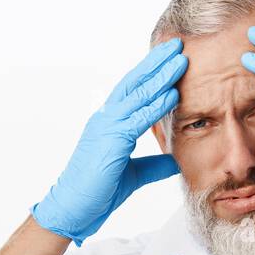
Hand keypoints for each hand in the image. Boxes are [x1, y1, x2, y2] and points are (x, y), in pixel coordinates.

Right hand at [32, 38, 187, 245]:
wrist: (74, 209)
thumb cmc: (97, 192)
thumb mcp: (133, 175)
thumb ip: (153, 166)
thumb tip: (174, 162)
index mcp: (109, 123)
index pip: (132, 91)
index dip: (151, 73)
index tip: (170, 58)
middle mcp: (106, 119)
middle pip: (134, 82)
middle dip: (156, 63)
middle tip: (177, 45)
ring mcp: (106, 128)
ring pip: (136, 95)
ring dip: (160, 76)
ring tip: (180, 60)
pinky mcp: (110, 142)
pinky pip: (137, 119)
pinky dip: (155, 106)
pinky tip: (172, 94)